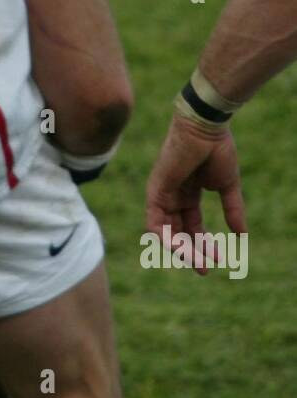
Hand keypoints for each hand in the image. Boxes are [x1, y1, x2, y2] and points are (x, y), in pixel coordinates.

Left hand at [145, 113, 246, 273]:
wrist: (206, 128)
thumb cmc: (216, 150)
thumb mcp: (227, 186)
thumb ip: (233, 210)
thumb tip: (242, 236)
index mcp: (188, 193)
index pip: (192, 226)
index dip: (204, 244)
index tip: (219, 260)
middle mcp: (172, 195)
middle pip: (178, 232)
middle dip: (192, 252)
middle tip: (206, 269)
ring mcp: (162, 194)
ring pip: (165, 232)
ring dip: (181, 250)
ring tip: (199, 263)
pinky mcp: (155, 191)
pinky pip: (155, 222)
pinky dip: (166, 238)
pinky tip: (182, 249)